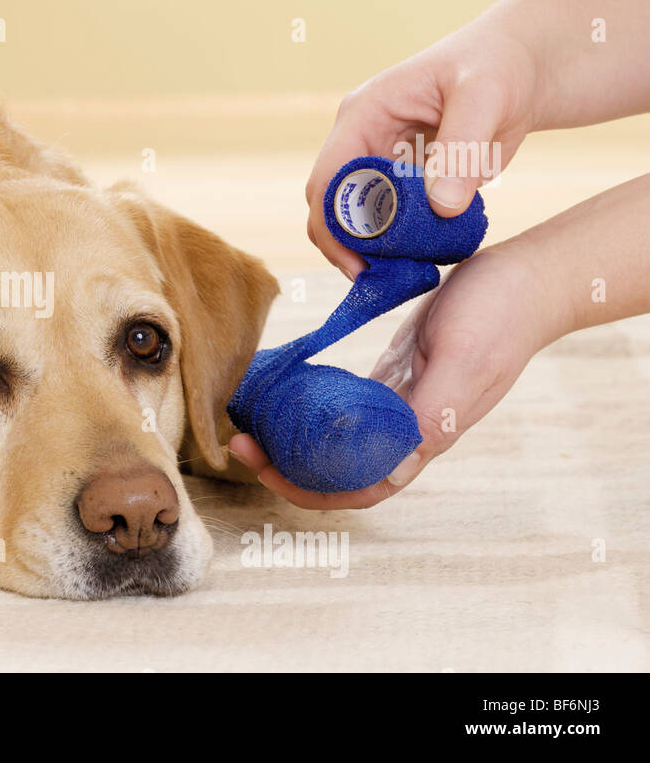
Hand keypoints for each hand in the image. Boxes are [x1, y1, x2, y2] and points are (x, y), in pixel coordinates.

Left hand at [230, 242, 564, 508]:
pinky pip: (351, 404)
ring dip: (295, 438)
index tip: (264, 469)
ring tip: (253, 419)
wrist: (528, 277)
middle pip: (341, 469)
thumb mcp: (464, 359)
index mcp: (426, 435)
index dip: (311, 491)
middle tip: (240, 440)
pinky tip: (286, 389)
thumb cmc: (501, 314)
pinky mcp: (399, 375)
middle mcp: (411, 427)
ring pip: (341, 438)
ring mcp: (404, 402)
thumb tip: (397, 461)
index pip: (362, 486)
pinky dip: (315, 405)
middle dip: (288, 465)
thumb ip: (435, 413)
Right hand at [306, 25, 537, 278]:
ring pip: (358, 221)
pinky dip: (402, 246)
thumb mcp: (485, 98)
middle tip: (383, 281)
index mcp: (363, 115)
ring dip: (375, 251)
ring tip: (406, 276)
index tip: (359, 263)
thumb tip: (442, 206)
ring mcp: (380, 164)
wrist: (521, 70)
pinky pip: (390, 223)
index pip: (328, 178)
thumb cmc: (498, 66)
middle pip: (333, 207)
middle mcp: (362, 142)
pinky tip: (425, 261)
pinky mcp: (403, 184)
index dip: (334, 225)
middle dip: (349, 247)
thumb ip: (461, 150)